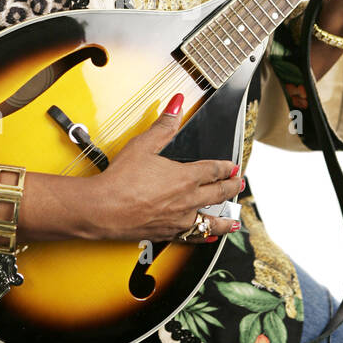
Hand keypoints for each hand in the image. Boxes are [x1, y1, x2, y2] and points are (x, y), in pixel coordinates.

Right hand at [87, 94, 242, 243]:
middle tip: (239, 185)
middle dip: (232, 188)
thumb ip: (164, 125)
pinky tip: (209, 238)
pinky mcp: (168, 234)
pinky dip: (204, 237)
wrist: (104, 210)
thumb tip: (177, 104)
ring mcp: (179, 220)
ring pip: (211, 220)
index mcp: (185, 177)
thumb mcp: (143, 144)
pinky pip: (193, 237)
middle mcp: (188, 200)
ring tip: (234, 221)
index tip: (233, 167)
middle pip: (219, 194)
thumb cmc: (120, 179)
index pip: (214, 170)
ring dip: (226, 220)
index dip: (226, 167)